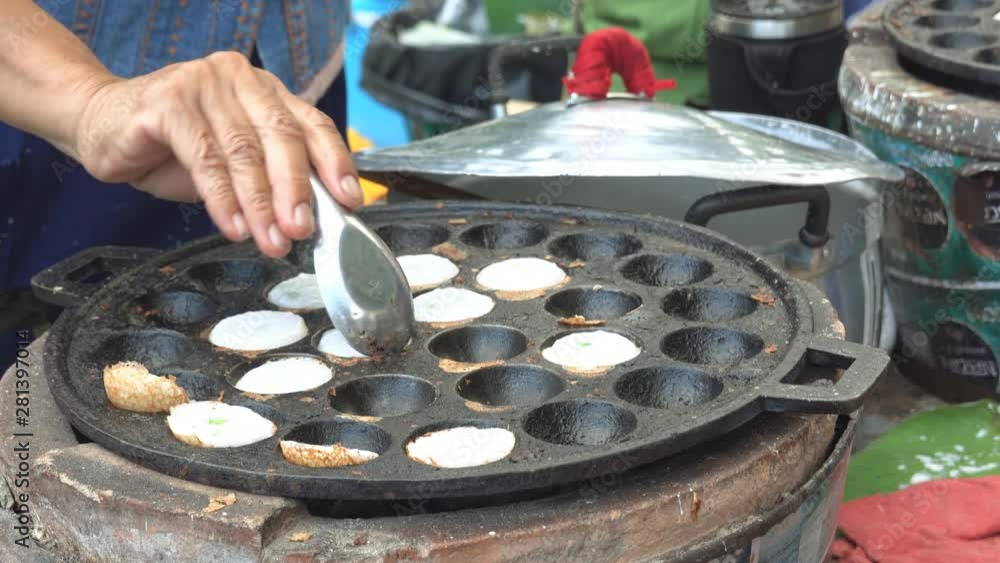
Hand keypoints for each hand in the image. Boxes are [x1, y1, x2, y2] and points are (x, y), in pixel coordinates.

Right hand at [72, 51, 362, 257]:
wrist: (102, 124)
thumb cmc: (174, 146)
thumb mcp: (234, 163)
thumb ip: (270, 179)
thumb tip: (310, 219)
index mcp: (266, 91)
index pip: (313, 124)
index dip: (336, 163)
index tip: (350, 201)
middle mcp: (240, 79)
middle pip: (282, 137)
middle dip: (297, 191)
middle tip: (303, 230)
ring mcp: (203, 85)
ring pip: (244, 152)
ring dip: (261, 204)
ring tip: (270, 240)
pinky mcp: (167, 103)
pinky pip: (205, 158)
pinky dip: (222, 199)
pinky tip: (232, 225)